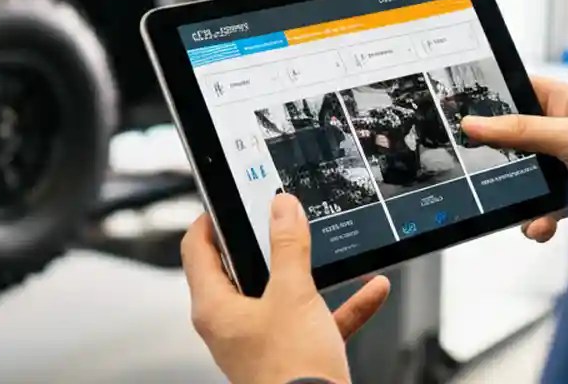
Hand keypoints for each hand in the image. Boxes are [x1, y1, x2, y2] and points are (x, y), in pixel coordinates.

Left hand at [181, 193, 391, 383]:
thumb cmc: (290, 371)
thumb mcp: (293, 295)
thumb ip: (288, 247)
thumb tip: (282, 209)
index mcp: (215, 308)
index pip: (197, 250)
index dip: (210, 219)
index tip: (228, 200)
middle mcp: (232, 325)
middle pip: (241, 269)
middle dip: (268, 243)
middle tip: (281, 215)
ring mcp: (261, 341)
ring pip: (284, 295)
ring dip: (312, 274)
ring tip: (328, 248)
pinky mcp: (291, 356)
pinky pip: (315, 321)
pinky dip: (341, 305)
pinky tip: (371, 291)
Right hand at [461, 76, 567, 242]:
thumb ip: (521, 130)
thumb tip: (476, 123)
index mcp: (562, 100)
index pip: (515, 90)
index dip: (490, 100)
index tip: (463, 113)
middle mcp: (560, 130)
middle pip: (514, 140)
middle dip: (502, 161)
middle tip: (485, 168)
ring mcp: (564, 164)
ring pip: (525, 179)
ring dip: (520, 199)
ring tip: (521, 210)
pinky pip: (541, 207)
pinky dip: (537, 220)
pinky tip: (541, 225)